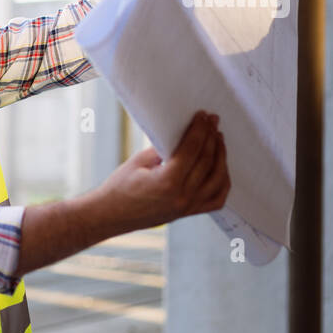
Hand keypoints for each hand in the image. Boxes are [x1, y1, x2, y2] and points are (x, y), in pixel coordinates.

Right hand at [97, 110, 230, 229]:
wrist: (110, 216)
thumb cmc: (119, 188)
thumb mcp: (139, 162)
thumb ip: (164, 149)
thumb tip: (183, 135)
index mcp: (167, 182)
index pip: (192, 150)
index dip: (199, 130)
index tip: (203, 116)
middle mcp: (182, 197)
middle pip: (207, 161)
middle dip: (212, 137)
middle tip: (213, 122)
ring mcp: (187, 207)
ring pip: (218, 179)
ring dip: (221, 156)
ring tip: (218, 140)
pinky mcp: (188, 213)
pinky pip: (216, 199)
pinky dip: (223, 182)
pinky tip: (220, 168)